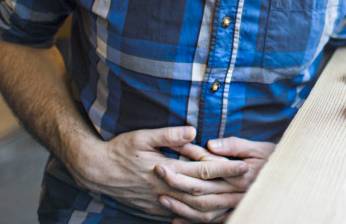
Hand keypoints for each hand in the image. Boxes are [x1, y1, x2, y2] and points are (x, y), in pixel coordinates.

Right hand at [67, 126, 248, 219]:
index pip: (203, 171)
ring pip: (194, 210)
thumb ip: (169, 135)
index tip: (244, 164)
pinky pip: (181, 217)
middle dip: (228, 188)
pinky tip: (211, 213)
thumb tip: (193, 130)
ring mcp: (160, 204)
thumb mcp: (142, 136)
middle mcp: (166, 190)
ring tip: (236, 198)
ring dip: (217, 205)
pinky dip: (198, 216)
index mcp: (166, 170)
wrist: (97, 172)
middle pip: (204, 193)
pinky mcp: (155, 211)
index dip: (225, 168)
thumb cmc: (120, 150)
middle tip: (249, 183)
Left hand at [155, 137, 276, 222]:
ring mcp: (234, 207)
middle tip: (158, 174)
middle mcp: (236, 194)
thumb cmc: (274, 159)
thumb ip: (234, 145)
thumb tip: (211, 143)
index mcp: (240, 175)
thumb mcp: (258, 147)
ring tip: (162, 198)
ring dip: (181, 205)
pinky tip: (177, 220)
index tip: (169, 154)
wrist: (291, 180)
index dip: (186, 163)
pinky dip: (192, 222)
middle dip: (177, 183)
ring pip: (203, 211)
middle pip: (201, 192)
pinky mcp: (234, 214)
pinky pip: (212, 222)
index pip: (207, 170)